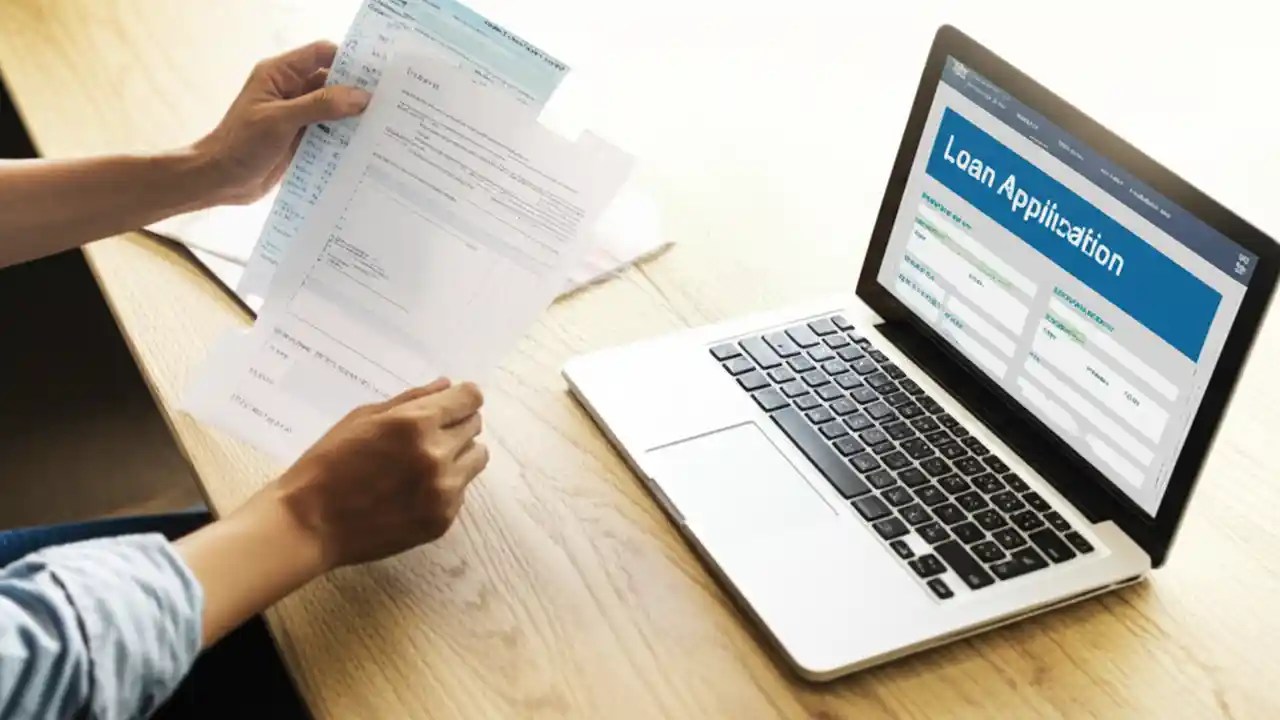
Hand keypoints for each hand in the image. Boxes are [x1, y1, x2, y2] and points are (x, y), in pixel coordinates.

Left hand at [191, 40, 370, 204]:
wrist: (219, 180)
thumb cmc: (241, 144)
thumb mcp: (281, 120)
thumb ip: (320, 106)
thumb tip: (361, 97)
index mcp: (279, 74)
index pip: (320, 54)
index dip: (348, 59)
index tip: (377, 73)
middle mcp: (290, 90)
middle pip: (332, 82)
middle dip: (357, 90)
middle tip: (391, 101)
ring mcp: (297, 116)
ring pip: (334, 109)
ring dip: (354, 116)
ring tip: (385, 124)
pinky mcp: (301, 139)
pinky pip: (329, 132)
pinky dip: (345, 137)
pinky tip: (366, 145)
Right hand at [272, 378, 488, 569]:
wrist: (310, 524)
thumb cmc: (328, 463)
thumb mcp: (362, 418)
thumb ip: (411, 400)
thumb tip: (447, 385)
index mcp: (417, 424)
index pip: (471, 398)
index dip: (462, 398)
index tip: (451, 404)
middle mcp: (438, 456)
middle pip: (475, 427)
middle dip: (456, 424)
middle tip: (426, 435)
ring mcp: (444, 491)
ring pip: (476, 459)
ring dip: (458, 455)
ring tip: (424, 463)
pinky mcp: (443, 520)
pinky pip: (461, 491)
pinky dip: (446, 486)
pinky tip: (414, 491)